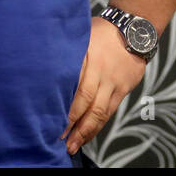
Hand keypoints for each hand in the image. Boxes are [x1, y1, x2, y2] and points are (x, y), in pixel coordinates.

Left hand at [61, 15, 148, 156]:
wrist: (134, 30)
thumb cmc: (101, 32)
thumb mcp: (81, 36)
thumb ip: (66, 53)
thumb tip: (41, 66)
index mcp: (85, 56)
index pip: (71, 83)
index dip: (61, 104)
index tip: (48, 118)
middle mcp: (99, 70)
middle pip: (85, 100)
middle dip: (71, 122)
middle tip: (58, 139)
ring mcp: (112, 81)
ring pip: (99, 111)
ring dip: (85, 130)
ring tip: (73, 145)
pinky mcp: (122, 89)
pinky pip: (109, 111)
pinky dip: (98, 125)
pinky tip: (88, 135)